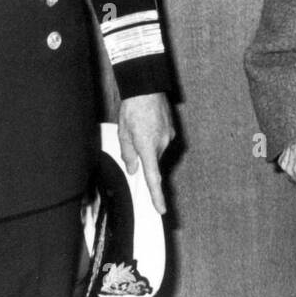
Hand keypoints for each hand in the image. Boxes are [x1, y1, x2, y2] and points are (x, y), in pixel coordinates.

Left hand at [117, 92, 174, 214]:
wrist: (146, 87)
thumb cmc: (132, 109)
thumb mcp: (123, 133)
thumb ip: (128, 154)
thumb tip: (133, 169)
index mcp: (147, 147)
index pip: (153, 178)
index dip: (156, 195)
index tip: (161, 209)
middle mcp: (161, 144)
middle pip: (152, 162)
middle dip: (143, 158)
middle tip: (132, 140)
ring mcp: (169, 136)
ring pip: (157, 150)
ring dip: (148, 145)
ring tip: (139, 126)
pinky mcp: (172, 129)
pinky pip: (162, 140)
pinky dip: (154, 136)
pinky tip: (148, 123)